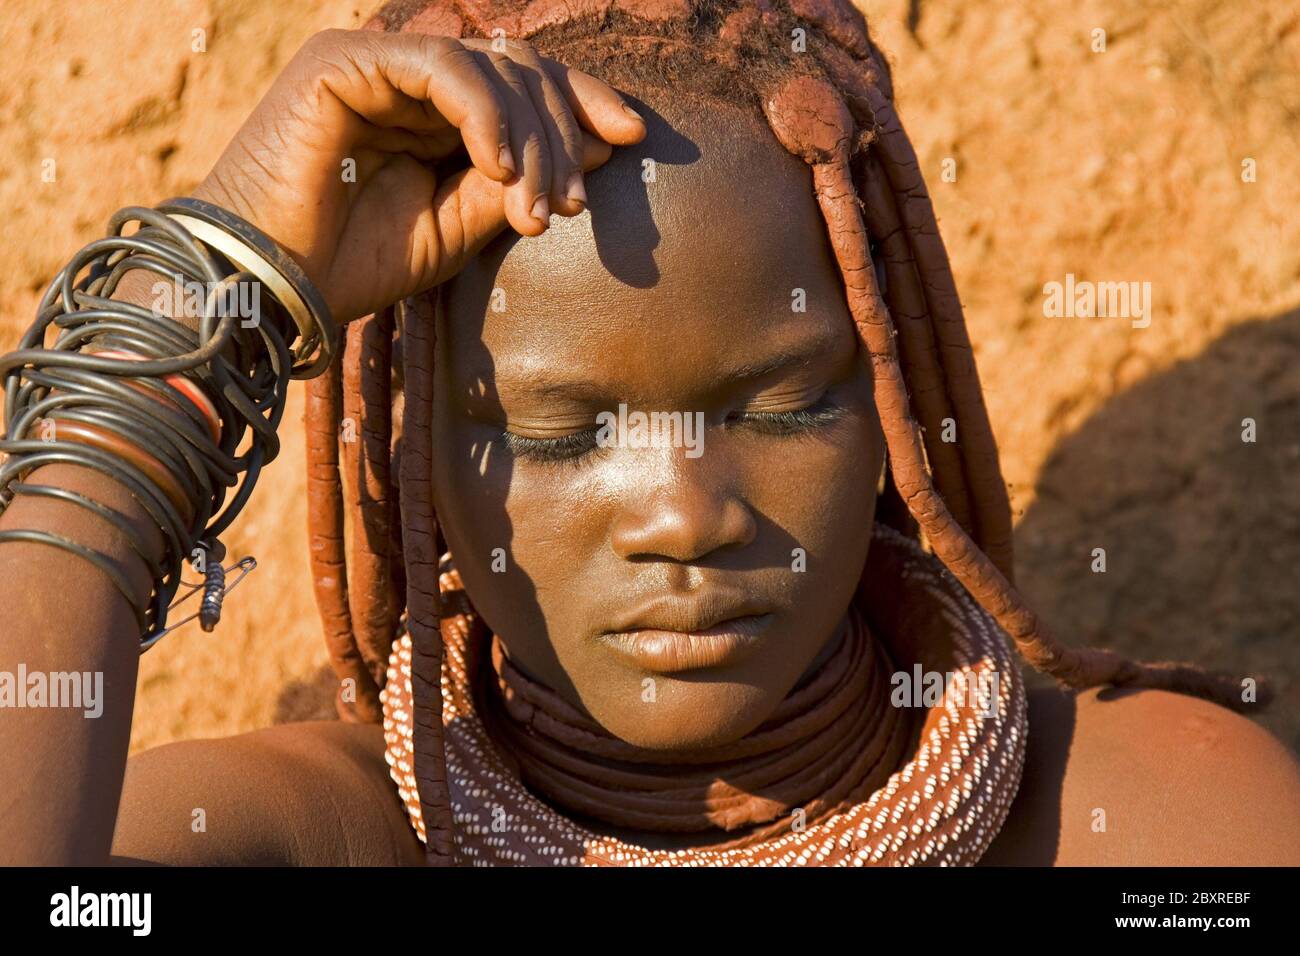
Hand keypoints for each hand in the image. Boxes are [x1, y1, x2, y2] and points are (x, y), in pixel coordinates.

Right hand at [191, 29, 645, 323]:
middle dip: (560, 134)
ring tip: (535, 209)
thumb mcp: (461, 229)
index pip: (525, 86)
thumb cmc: (356, 263)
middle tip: (569, 204)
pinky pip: (442, 69)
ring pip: (489, 70)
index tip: (630, 139)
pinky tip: (499, 168)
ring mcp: (378, 64)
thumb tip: (601, 147)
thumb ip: (517, 184)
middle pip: (519, 71)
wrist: (274, 287)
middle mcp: (411, 80)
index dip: (581, 103)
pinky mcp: (345, 61)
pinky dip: (483, 114)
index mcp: (438, 114)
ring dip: (527, 140)